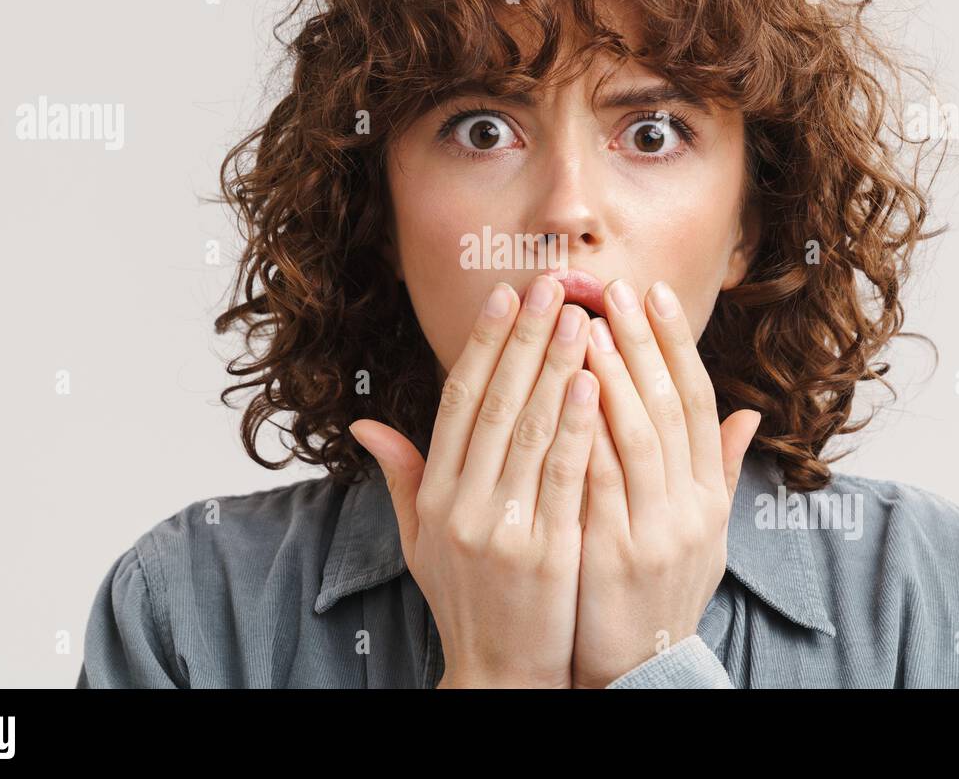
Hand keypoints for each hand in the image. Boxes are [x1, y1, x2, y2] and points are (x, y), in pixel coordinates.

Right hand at [349, 274, 597, 687]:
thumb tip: (366, 423)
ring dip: (555, 367)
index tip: (504, 296)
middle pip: (495, 403)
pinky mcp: (545, 553)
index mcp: (434, 494)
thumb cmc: (464, 599)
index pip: (458, 401)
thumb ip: (400, 476)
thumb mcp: (419, 539)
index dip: (482, 344)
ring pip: (530, 430)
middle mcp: (461, 504)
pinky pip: (563, 477)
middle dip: (523, 338)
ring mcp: (501, 528)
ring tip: (580, 317)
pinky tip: (592, 384)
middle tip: (548, 284)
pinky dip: (577, 427)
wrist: (498, 673)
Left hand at [571, 278, 760, 688]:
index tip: (653, 293)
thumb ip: (720, 472)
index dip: (675, 345)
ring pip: (638, 437)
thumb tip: (748, 415)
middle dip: (641, 343)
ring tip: (588, 325)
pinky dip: (587, 434)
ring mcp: (655, 532)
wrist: (645, 672)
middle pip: (669, 408)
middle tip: (613, 289)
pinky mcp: (614, 555)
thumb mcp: (707, 536)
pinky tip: (567, 394)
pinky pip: (599, 482)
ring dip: (613, 376)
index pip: (697, 403)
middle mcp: (690, 509)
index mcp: (708, 498)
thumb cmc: (663, 594)